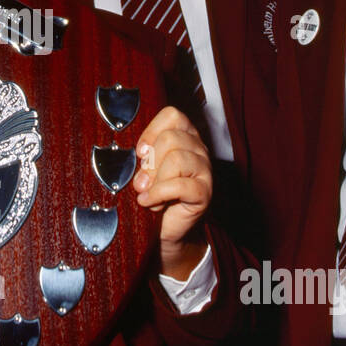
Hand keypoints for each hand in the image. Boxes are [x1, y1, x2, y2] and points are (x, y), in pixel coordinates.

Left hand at [132, 106, 211, 279]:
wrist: (165, 229)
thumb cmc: (154, 194)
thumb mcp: (145, 169)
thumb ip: (144, 157)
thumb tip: (140, 155)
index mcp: (185, 136)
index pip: (173, 115)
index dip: (152, 131)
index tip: (140, 152)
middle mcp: (198, 149)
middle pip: (171, 138)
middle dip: (150, 162)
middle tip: (142, 181)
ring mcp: (205, 170)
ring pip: (176, 158)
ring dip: (155, 180)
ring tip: (148, 194)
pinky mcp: (205, 193)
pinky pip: (180, 185)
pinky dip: (159, 194)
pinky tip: (150, 203)